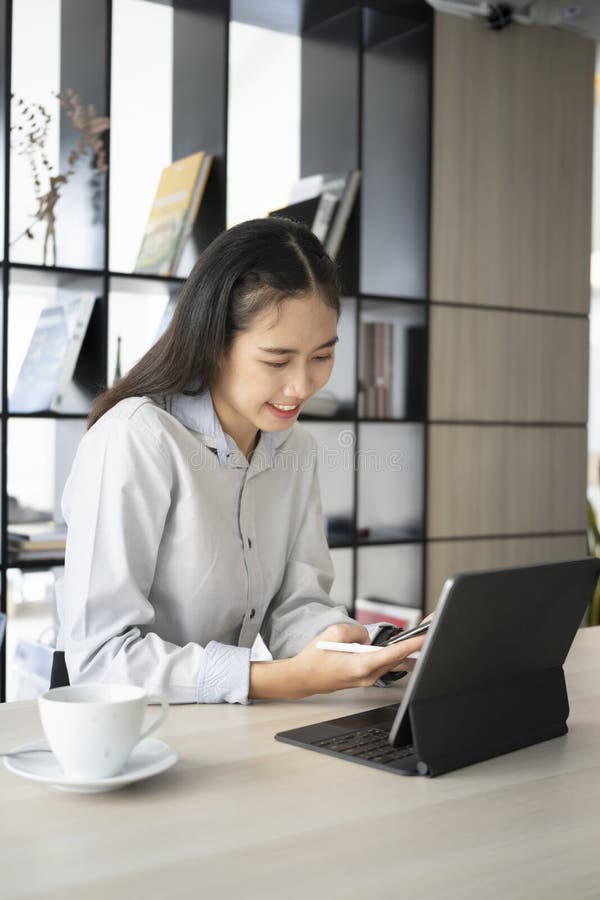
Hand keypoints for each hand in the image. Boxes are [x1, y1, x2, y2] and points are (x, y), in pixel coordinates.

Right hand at [289, 622, 428, 698]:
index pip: (394, 653)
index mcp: (361, 665)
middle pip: (396, 658)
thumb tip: (368, 637)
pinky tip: (394, 648)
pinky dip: (389, 655)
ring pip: (390, 662)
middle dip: (413, 645)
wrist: (303, 678)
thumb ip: (357, 631)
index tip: (427, 638)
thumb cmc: (315, 657)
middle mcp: (368, 676)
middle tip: (427, 631)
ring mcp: (367, 680)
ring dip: (401, 650)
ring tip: (415, 637)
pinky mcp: (364, 679)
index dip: (413, 645)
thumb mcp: (334, 633)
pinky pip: (382, 665)